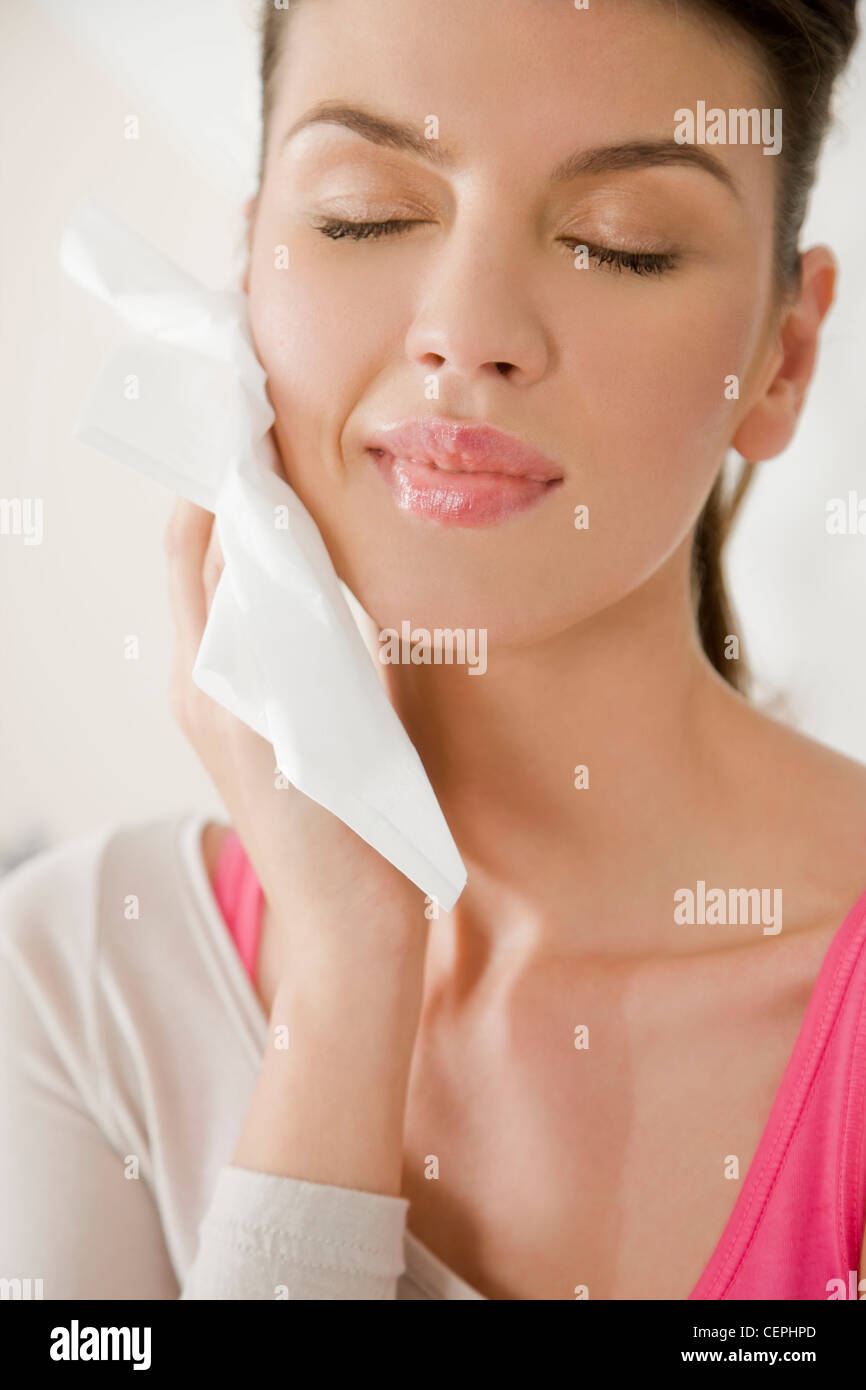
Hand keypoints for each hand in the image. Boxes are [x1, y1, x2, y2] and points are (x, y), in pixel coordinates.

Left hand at [164, 490, 431, 1193]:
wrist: (349, 924)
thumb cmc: (342, 834)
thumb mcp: (318, 712)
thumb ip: (295, 624)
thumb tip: (275, 535)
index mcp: (209, 673)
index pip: (193, 545)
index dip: (213, 474)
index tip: (245, 412)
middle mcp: (204, 682)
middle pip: (202, 560)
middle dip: (228, 490)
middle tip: (273, 428)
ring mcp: (225, 705)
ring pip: (227, 592)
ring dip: (250, 532)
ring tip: (295, 479)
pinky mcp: (257, 724)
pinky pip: (252, 629)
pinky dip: (273, 581)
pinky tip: (316, 565)